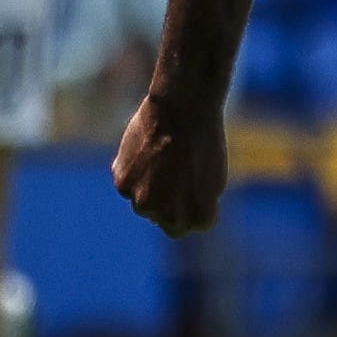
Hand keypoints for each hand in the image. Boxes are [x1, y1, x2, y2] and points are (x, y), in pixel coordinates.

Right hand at [111, 93, 228, 236]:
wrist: (183, 111)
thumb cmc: (204, 143)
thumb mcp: (213, 180)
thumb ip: (196, 205)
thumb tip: (175, 217)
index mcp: (199, 218)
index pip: (192, 225)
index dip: (194, 203)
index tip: (196, 181)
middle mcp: (171, 217)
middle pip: (167, 221)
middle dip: (171, 204)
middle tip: (176, 173)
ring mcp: (143, 203)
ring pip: (145, 206)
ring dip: (150, 190)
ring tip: (163, 161)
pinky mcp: (123, 185)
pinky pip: (128, 186)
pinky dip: (134, 173)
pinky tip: (146, 152)